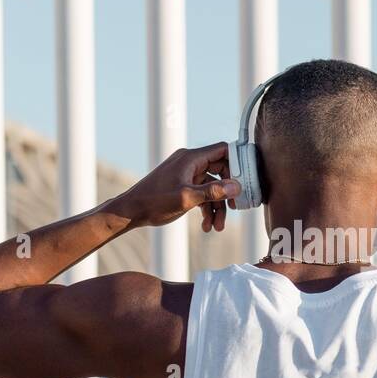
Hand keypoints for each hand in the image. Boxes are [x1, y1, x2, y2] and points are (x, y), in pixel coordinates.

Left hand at [106, 142, 240, 231]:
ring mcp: (187, 175)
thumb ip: (213, 192)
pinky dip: (206, 209)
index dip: (237, 163)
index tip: (245, 180)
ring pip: (212, 188)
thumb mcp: (187, 198)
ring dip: (217, 207)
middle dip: (227, 192)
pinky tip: (206, 226)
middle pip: (221, 171)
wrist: (132, 211)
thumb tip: (236, 187)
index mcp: (191, 158)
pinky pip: (203, 194)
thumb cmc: (154, 201)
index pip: (222, 150)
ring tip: (217, 227)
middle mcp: (190, 163)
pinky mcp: (184, 186)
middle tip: (235, 208)